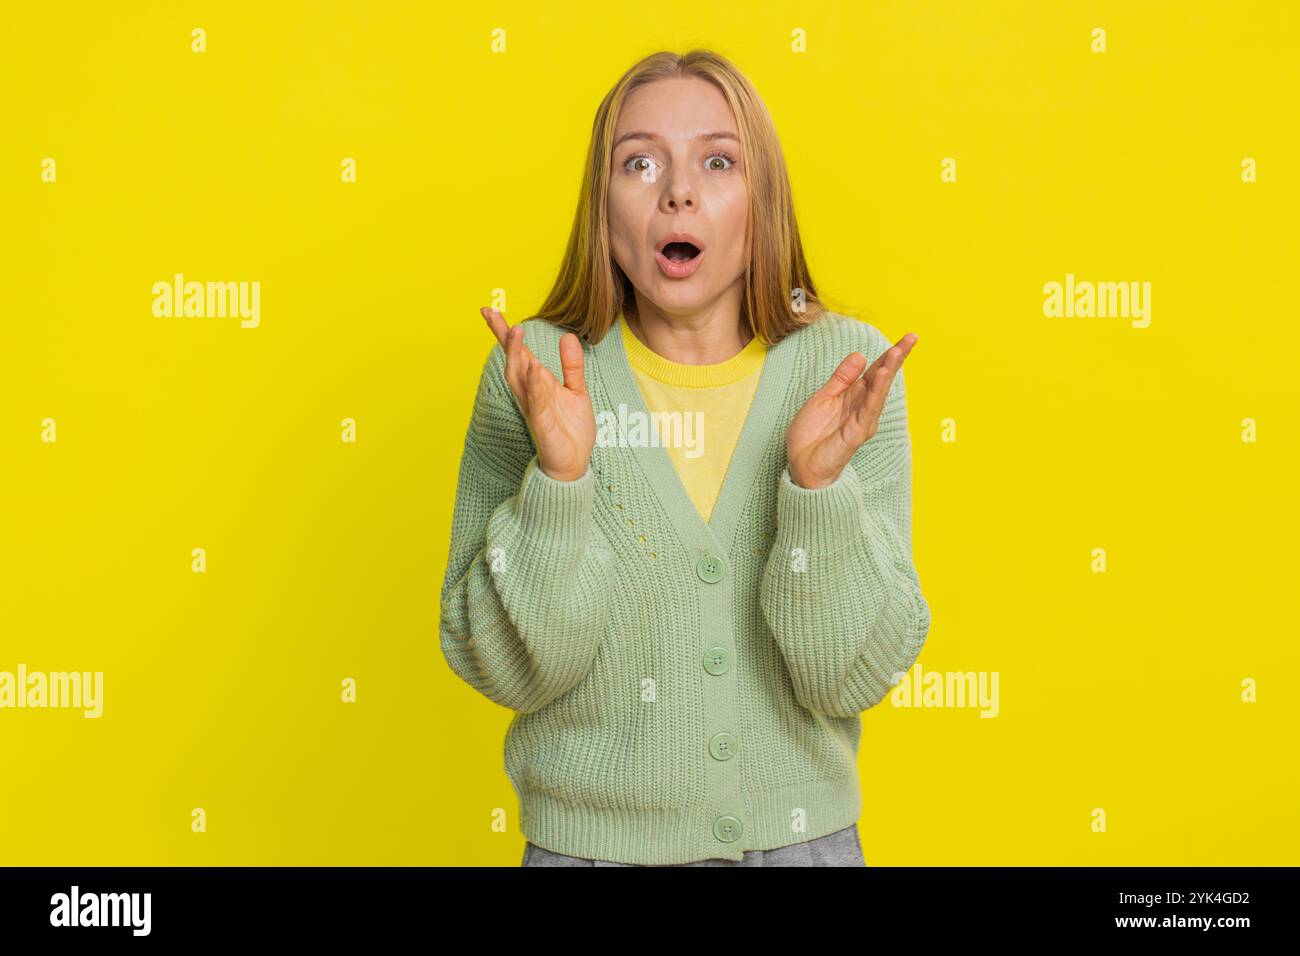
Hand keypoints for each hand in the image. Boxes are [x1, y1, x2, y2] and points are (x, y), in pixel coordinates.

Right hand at [480, 307, 594, 482]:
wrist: (574, 464)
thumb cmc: (571, 430)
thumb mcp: (577, 391)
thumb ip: (572, 365)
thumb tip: (567, 336)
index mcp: (537, 384)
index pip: (518, 354)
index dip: (503, 333)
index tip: (489, 310)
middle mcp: (530, 394)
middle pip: (512, 362)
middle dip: (504, 339)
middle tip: (496, 315)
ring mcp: (534, 409)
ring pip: (518, 379)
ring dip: (515, 355)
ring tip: (516, 331)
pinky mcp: (542, 424)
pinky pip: (536, 401)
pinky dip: (534, 383)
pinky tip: (534, 366)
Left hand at [786, 333, 917, 488]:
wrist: (801, 466)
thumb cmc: (812, 436)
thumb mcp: (823, 398)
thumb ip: (841, 378)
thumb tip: (860, 355)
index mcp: (854, 397)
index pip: (875, 371)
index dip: (889, 354)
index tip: (906, 338)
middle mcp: (863, 408)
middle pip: (882, 378)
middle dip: (897, 357)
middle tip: (912, 337)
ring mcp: (862, 420)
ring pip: (878, 392)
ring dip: (888, 370)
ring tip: (897, 351)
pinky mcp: (856, 433)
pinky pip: (868, 408)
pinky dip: (876, 391)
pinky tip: (881, 375)